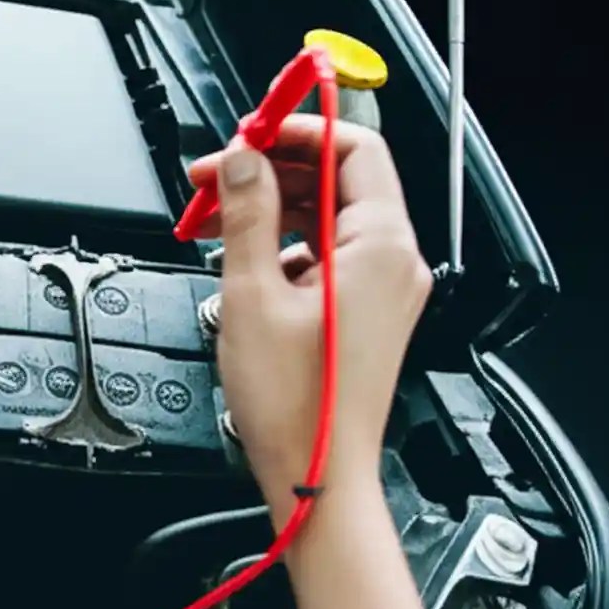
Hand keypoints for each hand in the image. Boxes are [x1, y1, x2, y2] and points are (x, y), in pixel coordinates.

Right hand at [194, 115, 431, 508]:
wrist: (315, 476)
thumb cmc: (296, 405)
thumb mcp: (252, 294)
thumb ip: (247, 213)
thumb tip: (245, 159)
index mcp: (381, 247)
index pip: (353, 149)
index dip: (297, 132)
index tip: (250, 132)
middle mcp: (393, 263)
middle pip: (336, 181)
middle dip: (271, 171)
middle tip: (216, 177)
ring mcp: (382, 290)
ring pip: (325, 218)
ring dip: (270, 207)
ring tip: (215, 216)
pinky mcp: (364, 313)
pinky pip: (326, 254)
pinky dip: (282, 245)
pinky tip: (241, 259)